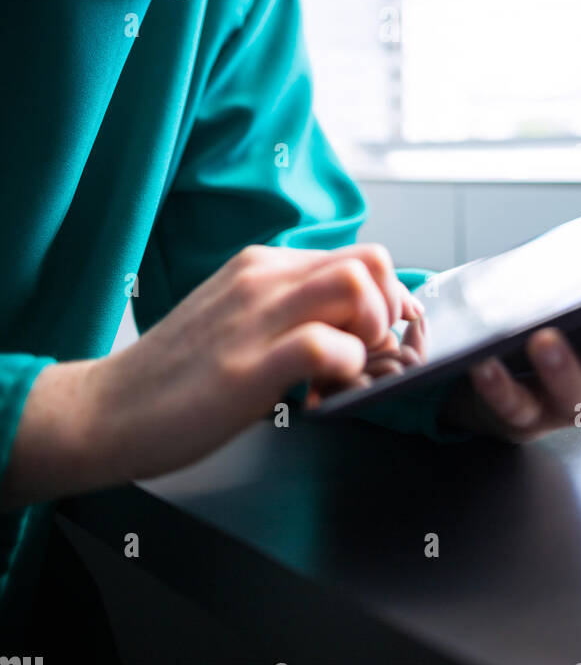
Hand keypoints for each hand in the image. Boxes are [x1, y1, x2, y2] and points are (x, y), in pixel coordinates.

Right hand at [2, 241, 421, 507]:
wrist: (107, 409)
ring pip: (356, 287)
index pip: (357, 255)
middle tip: (370, 352)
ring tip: (349, 368)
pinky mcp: (248, 367)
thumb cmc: (174, 374)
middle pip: (370, 260)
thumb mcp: (235, 318)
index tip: (375, 337)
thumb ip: (284, 308)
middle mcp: (262, 279)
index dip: (383, 297)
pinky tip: (320, 393)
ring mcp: (254, 318)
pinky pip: (326, 345)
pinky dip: (344, 370)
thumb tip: (343, 322)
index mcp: (260, 266)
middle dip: (389, 308)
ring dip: (373, 331)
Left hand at [439, 251, 580, 442]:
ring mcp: (567, 404)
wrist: (479, 367)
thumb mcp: (563, 282)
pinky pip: (512, 408)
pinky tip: (484, 362)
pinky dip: (500, 386)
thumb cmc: (534, 315)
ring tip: (545, 337)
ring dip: (564, 367)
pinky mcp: (521, 421)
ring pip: (578, 396)